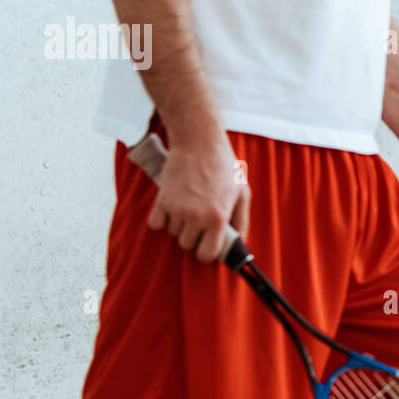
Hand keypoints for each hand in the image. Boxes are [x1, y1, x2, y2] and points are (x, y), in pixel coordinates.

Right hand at [146, 136, 248, 263]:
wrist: (199, 143)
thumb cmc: (224, 168)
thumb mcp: (242, 193)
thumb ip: (242, 221)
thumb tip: (239, 243)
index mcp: (218, 218)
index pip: (206, 255)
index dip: (207, 252)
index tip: (208, 244)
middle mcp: (196, 217)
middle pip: (187, 245)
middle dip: (194, 237)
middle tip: (200, 221)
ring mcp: (177, 209)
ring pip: (173, 234)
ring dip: (180, 226)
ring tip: (189, 208)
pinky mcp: (162, 200)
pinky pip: (156, 224)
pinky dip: (162, 219)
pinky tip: (173, 208)